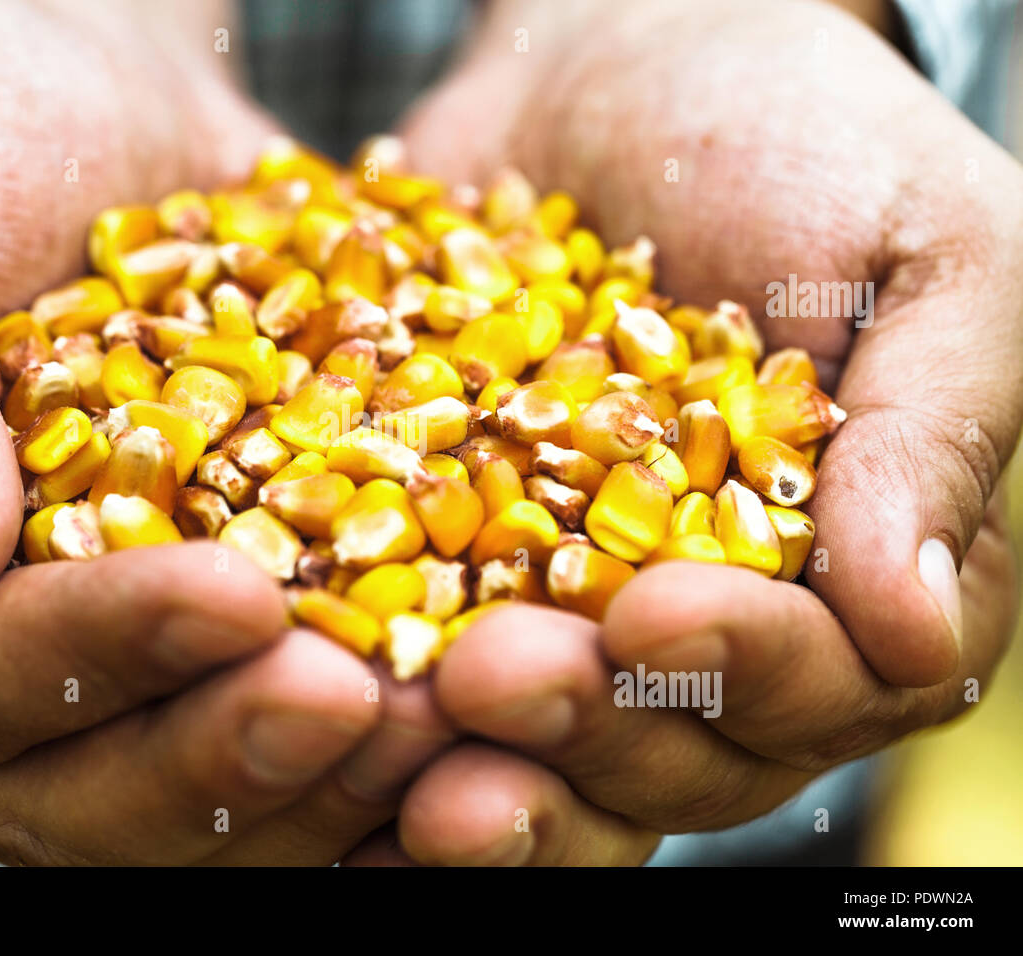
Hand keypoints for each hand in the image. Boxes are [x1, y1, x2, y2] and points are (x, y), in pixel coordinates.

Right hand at [0, 0, 449, 863]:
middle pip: (66, 786)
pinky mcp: (194, 626)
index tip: (238, 595)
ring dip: (314, 781)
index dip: (86, 653)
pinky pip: (268, 711)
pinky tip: (463, 704)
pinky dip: (363, 737)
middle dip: (218, 756)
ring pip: (180, 791)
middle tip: (362, 707)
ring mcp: (80, 652)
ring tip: (440, 719)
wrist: (79, 101)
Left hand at [354, 0, 1021, 863]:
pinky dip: (360, 694)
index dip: (743, 673)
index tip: (652, 616)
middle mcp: (718, 631)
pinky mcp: (450, 568)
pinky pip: (409, 650)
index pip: (826, 684)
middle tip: (485, 682)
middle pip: (668, 750)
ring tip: (385, 736)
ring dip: (465, 763)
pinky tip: (292, 710)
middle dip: (582, 730)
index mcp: (854, 580)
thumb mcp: (928, 253)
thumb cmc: (804, 143)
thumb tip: (919, 638)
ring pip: (538, 742)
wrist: (618, 69)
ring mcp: (573, 611)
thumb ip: (934, 438)